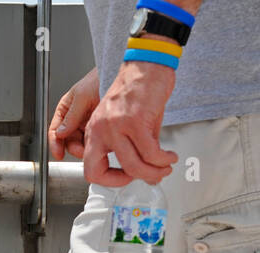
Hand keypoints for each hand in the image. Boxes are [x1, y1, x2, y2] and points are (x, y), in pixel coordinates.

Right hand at [48, 68, 99, 160]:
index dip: (55, 143)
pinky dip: (95, 144)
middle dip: (73, 147)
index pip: (55, 130)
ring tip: (93, 145)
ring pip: (80, 143)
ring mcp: (87, 123)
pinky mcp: (99, 128)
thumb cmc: (99, 78)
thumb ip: (70, 116)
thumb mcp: (82, 96)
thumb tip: (60, 133)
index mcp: (65, 109)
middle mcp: (74, 118)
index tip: (58, 154)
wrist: (120, 75)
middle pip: (68, 140)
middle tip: (82, 150)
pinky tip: (100, 142)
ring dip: (85, 147)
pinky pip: (93, 141)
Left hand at [82, 61, 178, 187]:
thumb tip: (149, 174)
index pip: (89, 169)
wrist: (147, 64)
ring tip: (165, 167)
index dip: (108, 180)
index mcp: (94, 131)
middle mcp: (100, 130)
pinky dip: (163, 160)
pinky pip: (150, 153)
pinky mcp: (135, 122)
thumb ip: (135, 150)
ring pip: (132, 166)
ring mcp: (116, 126)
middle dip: (124, 181)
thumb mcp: (128, 123)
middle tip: (144, 176)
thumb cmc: (139, 91)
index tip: (125, 178)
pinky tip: (169, 156)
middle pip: (99, 173)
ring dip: (153, 172)